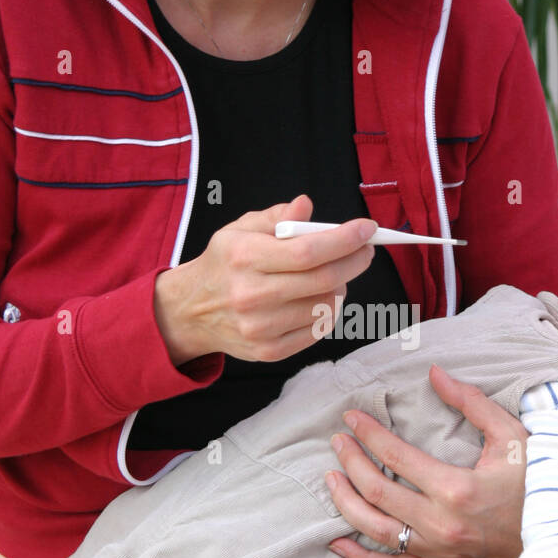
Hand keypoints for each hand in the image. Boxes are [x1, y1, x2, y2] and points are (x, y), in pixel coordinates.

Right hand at [153, 194, 376, 364]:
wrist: (190, 311)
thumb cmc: (223, 264)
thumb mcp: (239, 230)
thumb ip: (276, 217)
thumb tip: (306, 206)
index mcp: (244, 258)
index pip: (307, 251)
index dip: (344, 240)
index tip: (367, 230)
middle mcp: (251, 294)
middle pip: (322, 280)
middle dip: (354, 262)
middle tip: (365, 250)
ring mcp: (260, 328)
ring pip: (324, 306)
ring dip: (341, 286)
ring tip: (336, 274)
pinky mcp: (268, 351)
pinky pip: (316, 331)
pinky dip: (328, 312)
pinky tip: (322, 298)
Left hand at [326, 365, 528, 557]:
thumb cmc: (537, 483)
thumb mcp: (511, 436)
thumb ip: (470, 403)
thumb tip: (435, 373)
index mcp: (457, 489)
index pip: (396, 457)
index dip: (368, 434)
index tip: (351, 418)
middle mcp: (441, 524)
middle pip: (377, 491)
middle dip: (350, 462)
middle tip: (337, 442)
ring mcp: (438, 552)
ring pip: (375, 530)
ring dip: (346, 502)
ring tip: (331, 479)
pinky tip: (338, 541)